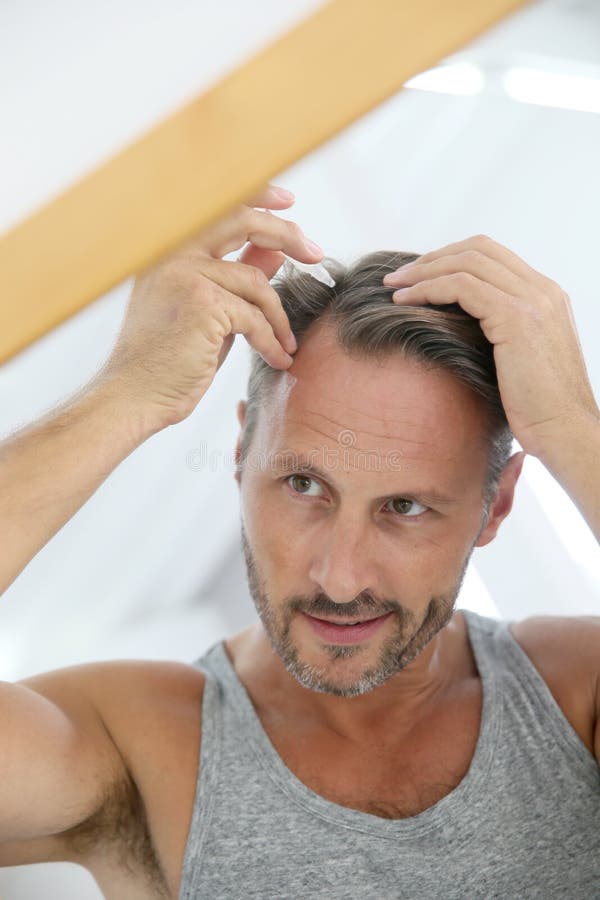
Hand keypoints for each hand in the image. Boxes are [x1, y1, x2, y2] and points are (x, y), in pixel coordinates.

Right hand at [98, 184, 323, 432]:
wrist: (135, 396)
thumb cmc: (167, 359)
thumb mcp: (208, 310)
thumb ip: (236, 277)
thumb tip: (275, 251)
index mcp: (167, 250)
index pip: (218, 207)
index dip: (256, 196)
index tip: (288, 201)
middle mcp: (173, 254)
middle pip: (242, 221)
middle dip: (287, 233)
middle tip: (316, 253)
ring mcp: (186, 275)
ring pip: (256, 284)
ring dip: (279, 318)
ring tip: (287, 344)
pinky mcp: (203, 304)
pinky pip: (254, 318)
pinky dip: (271, 341)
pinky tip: (278, 358)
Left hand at [382, 235, 598, 457]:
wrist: (565, 433)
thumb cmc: (539, 412)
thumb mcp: (522, 362)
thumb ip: (502, 335)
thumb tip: (462, 331)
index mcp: (546, 297)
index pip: (493, 256)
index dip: (450, 260)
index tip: (418, 278)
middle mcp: (543, 290)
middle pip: (478, 249)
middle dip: (432, 259)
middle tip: (397, 278)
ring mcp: (532, 300)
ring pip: (466, 263)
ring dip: (422, 272)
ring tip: (393, 289)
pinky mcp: (516, 318)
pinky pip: (460, 286)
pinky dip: (427, 289)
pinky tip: (404, 303)